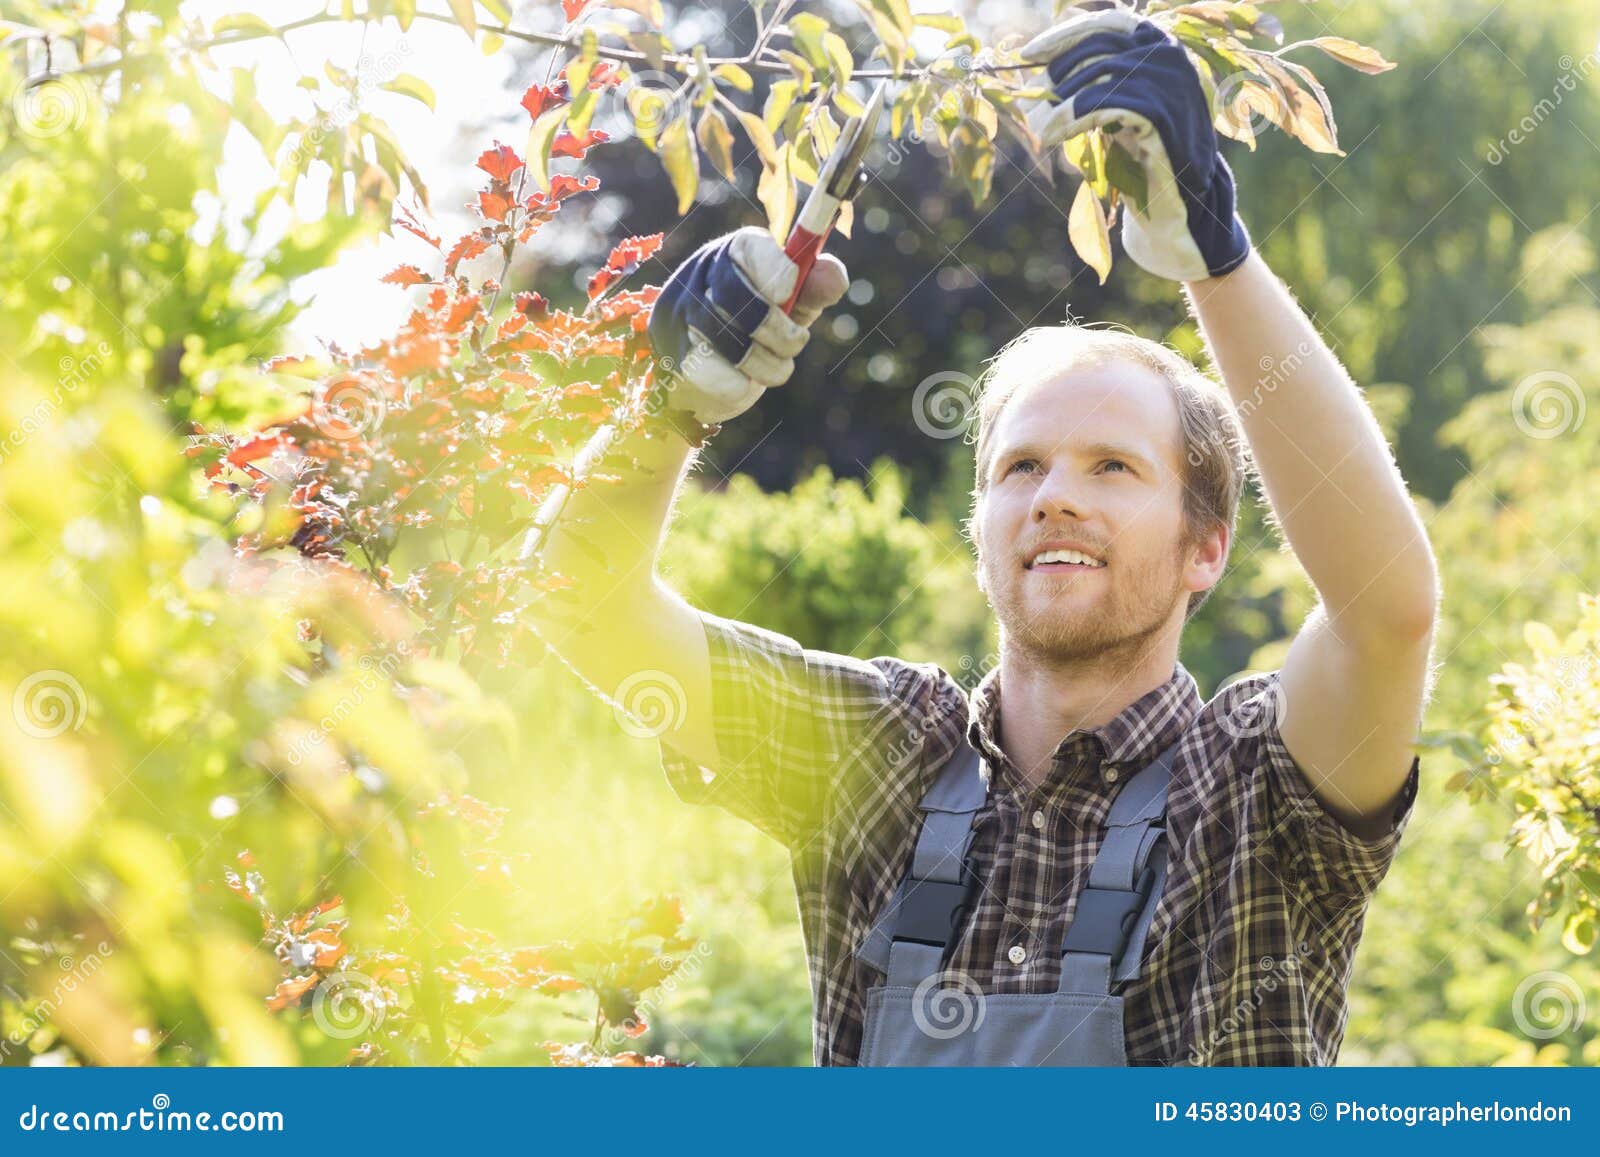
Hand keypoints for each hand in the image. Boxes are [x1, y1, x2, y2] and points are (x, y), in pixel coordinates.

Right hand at [647, 226, 847, 426]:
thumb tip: (833, 276)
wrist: (707, 378)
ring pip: (728, 339)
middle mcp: (701, 277)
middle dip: (780, 331)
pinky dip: (739, 385)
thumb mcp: (792, 304)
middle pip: (738, 296)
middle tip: (796, 342)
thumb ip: (815, 288)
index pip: (751, 247)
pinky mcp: (675, 358)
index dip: (777, 273)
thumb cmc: (757, 330)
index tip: (788, 296)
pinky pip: (712, 373)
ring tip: (777, 367)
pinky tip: (744, 384)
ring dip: (768, 364)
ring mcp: (681, 317)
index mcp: (734, 253)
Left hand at [1019, 8, 1251, 281]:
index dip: (1066, 36)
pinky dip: (1073, 117)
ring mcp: (1172, 83)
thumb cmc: (1138, 157)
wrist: (1172, 203)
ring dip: (1059, 103)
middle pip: (1099, 50)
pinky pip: (1109, 103)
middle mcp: (1170, 56)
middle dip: (1056, 77)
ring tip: (1036, 129)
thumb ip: (1090, 82)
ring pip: (1100, 76)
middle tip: (1028, 106)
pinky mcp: (1165, 114)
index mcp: (1159, 47)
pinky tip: (1051, 135)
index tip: (1027, 56)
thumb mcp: (1111, 110)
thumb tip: (1039, 68)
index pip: (1109, 24)